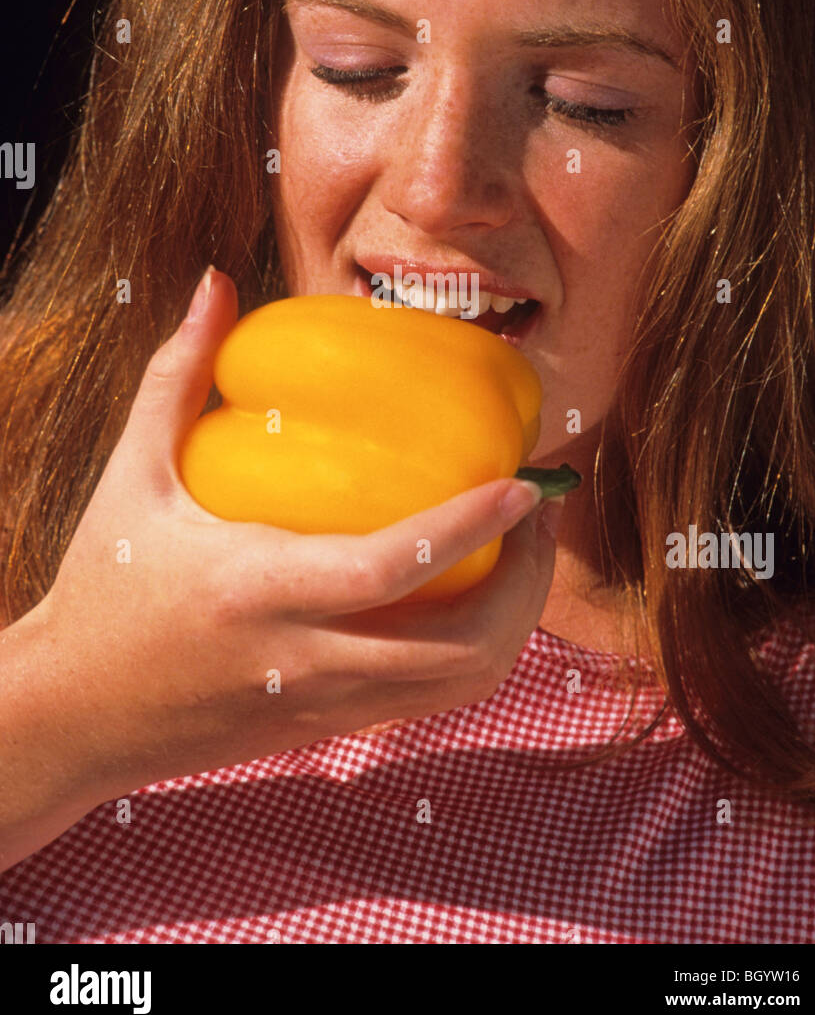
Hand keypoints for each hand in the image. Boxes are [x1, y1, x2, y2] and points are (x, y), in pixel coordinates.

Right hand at [26, 268, 555, 803]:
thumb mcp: (133, 477)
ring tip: (519, 552)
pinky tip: (467, 593)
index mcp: (255, 589)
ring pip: (458, 688)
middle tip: (538, 515)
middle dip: (526, 587)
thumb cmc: (102, 587)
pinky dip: (472, 651)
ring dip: (512, 623)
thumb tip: (218, 282)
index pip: (390, 570)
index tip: (524, 481)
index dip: (471, 528)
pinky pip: (428, 701)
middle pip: (459, 653)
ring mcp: (323, 707)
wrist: (76, 717)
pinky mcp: (328, 731)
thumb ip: (179, 376)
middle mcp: (302, 661)